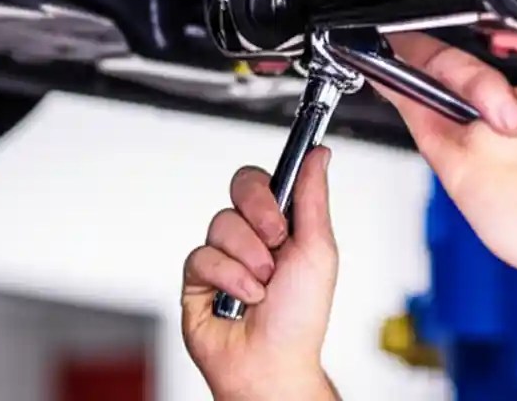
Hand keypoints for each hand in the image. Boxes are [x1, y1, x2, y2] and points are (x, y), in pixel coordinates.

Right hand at [181, 148, 338, 400]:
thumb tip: (319, 154)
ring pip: (221, 223)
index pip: (264, 180)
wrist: (272, 362)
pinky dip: (228, 279)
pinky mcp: (197, 277)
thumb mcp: (317, 249)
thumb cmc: (300, 316)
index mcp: (282, 224)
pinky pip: (202, 256)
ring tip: (262, 286)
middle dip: (260, 217)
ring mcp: (223, 254)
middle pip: (239, 189)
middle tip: (276, 245)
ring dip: (249, 258)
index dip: (268, 190)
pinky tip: (242, 299)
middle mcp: (251, 235)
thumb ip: (313, 197)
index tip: (281, 210)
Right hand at [382, 9, 516, 284]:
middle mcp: (495, 114)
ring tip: (417, 57)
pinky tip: (387, 70)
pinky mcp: (454, 163)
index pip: (491, 52)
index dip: (482, 36)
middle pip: (454, 66)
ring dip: (422, 64)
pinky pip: (418, 119)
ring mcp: (472, 138)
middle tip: (506, 114)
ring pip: (431, 85)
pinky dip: (399, 90)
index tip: (491, 29)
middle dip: (466, 73)